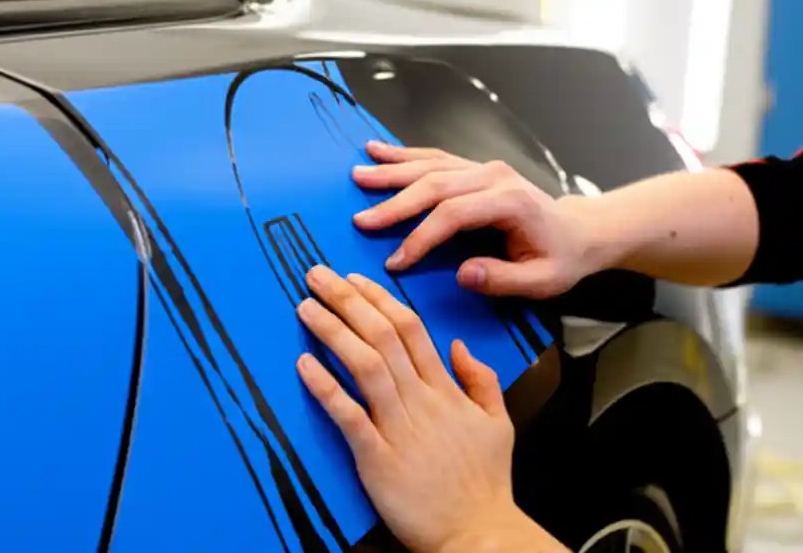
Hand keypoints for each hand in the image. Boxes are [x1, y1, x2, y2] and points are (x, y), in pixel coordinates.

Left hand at [295, 266, 565, 552]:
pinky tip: (303, 363)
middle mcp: (422, 402)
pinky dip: (325, 387)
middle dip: (347, 300)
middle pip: (382, 336)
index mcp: (446, 391)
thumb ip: (481, 380)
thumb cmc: (484, 484)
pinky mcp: (378, 459)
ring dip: (332, 331)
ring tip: (305, 307)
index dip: (378, 299)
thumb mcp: (498, 424)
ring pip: (365, 366)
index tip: (353, 278)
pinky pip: (349, 415)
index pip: (410, 330)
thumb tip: (459, 345)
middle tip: (316, 275)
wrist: (479, 536)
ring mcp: (399, 429)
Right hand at [351, 141, 595, 298]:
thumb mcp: (542, 281)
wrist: (579, 231)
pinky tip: (379, 151)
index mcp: (509, 202)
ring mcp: (483, 167)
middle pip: (435, 184)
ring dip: (392, 170)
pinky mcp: (475, 167)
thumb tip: (462, 274)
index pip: (454, 215)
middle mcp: (494, 176)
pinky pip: (436, 158)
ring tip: (358, 174)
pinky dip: (405, 155)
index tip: (395, 262)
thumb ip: (503, 279)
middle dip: (395, 202)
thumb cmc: (560, 258)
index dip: (421, 237)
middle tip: (360, 220)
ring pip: (431, 165)